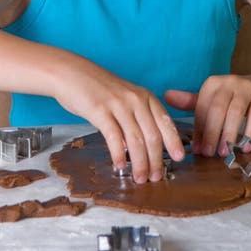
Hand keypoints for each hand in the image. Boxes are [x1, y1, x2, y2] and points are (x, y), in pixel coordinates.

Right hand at [54, 59, 185, 181]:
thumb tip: (143, 147)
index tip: (179, 157)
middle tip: (156, 177)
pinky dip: (118, 154)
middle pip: (152, 135)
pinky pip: (113, 136)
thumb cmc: (97, 88)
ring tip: (140, 178)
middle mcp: (134, 99)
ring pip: (136, 139)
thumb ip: (135, 117)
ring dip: (140, 162)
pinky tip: (119, 165)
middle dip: (156, 160)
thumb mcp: (124, 97)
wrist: (70, 72)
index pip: (164, 121)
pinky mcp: (99, 110)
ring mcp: (117, 104)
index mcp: (144, 95)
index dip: (173, 141)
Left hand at [164, 73, 250, 155]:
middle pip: (217, 110)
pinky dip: (250, 133)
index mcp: (212, 83)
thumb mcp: (213, 98)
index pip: (202, 108)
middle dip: (211, 134)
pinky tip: (245, 147)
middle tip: (209, 154)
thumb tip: (166, 96)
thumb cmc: (235, 98)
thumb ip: (191, 102)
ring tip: (225, 153)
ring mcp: (247, 87)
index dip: (198, 130)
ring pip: (235, 113)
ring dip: (228, 135)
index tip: (197, 150)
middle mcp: (228, 81)